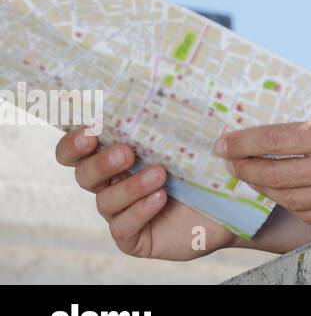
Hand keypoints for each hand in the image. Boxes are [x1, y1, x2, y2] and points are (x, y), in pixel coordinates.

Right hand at [55, 127, 234, 260]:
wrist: (231, 204)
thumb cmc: (205, 164)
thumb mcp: (191, 139)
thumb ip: (173, 118)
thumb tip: (174, 78)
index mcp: (116, 156)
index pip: (78, 149)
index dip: (74, 141)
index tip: (89, 128)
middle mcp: (112, 184)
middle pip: (83, 174)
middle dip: (99, 162)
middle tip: (125, 152)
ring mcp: (120, 212)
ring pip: (105, 201)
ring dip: (130, 186)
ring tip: (160, 174)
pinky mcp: (133, 237)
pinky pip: (122, 227)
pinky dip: (139, 211)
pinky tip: (161, 199)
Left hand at [216, 105, 310, 228]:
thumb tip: (283, 125)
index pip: (273, 141)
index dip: (242, 142)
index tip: (224, 142)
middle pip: (272, 174)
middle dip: (244, 167)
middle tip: (231, 160)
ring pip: (286, 197)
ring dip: (264, 187)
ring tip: (253, 176)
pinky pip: (309, 213)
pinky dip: (291, 202)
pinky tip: (284, 192)